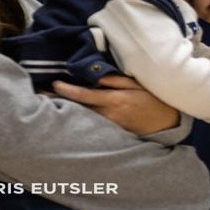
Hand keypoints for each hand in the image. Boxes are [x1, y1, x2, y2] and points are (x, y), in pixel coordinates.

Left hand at [50, 75, 179, 135]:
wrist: (168, 123)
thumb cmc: (153, 100)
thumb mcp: (139, 85)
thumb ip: (118, 80)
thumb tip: (97, 77)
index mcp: (115, 100)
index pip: (85, 95)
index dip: (67, 90)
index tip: (54, 84)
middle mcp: (109, 115)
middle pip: (78, 109)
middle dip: (60, 102)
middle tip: (41, 95)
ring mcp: (110, 126)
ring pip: (83, 117)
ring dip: (67, 111)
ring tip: (50, 104)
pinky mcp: (112, 132)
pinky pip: (92, 124)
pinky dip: (80, 118)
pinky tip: (69, 115)